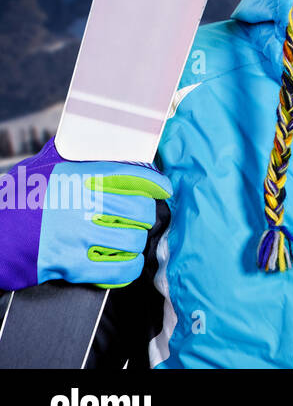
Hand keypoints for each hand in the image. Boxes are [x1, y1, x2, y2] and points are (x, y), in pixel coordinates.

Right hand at [0, 136, 172, 291]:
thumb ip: (70, 155)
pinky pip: (118, 269)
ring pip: (133, 240)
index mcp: (78, 175)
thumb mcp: (40, 167)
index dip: (156, 183)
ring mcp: (77, 234)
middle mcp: (82, 202)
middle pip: (141, 210)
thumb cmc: (15, 200)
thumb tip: (94, 136)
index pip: (134, 175)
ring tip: (126, 241)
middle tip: (137, 219)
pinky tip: (123, 263)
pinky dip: (127, 268)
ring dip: (134, 243)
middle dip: (144, 217)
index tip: (163, 189)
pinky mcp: (70, 263)